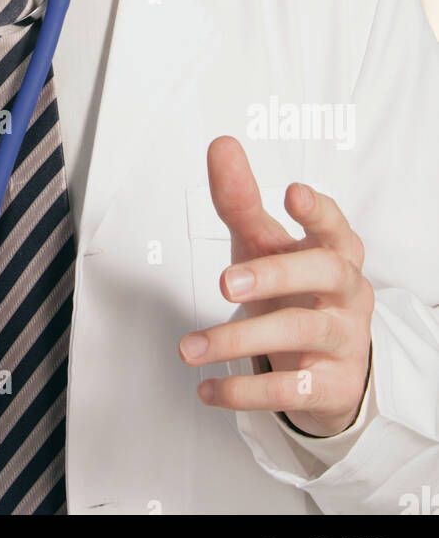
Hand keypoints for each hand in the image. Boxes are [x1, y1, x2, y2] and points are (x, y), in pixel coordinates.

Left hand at [177, 136, 373, 436]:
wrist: (330, 366)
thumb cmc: (295, 289)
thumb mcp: (266, 245)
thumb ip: (241, 200)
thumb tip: (221, 145)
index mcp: (335, 249)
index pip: (334, 224)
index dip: (318, 210)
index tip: (294, 192)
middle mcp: (347, 290)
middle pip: (325, 272)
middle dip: (276, 273)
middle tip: (225, 283)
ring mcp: (344, 338)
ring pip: (302, 332)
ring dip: (240, 339)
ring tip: (190, 348)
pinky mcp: (331, 385)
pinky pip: (291, 389)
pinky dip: (245, 392)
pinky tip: (207, 388)